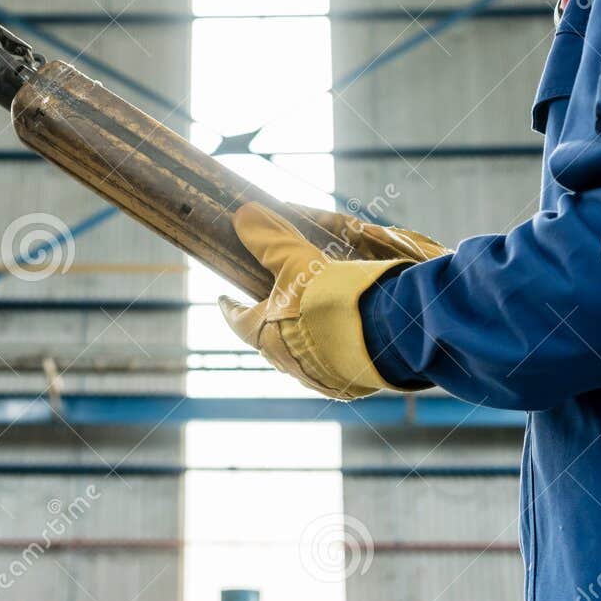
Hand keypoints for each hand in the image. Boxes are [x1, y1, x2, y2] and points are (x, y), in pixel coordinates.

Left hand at [217, 203, 423, 399]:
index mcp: (264, 332)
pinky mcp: (340, 385)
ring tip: (302, 327)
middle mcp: (283, 360)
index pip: (236, 320)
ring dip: (294, 342)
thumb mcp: (295, 259)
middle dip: (264, 325)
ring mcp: (312, 376)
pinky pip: (325, 371)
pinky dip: (323, 356)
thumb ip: (268, 240)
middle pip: (265, 342)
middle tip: (267, 310)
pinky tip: (333, 345)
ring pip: (295, 358)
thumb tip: (242, 214)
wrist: (376, 333)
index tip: (223, 299)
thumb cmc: (326, 296)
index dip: (230, 307)